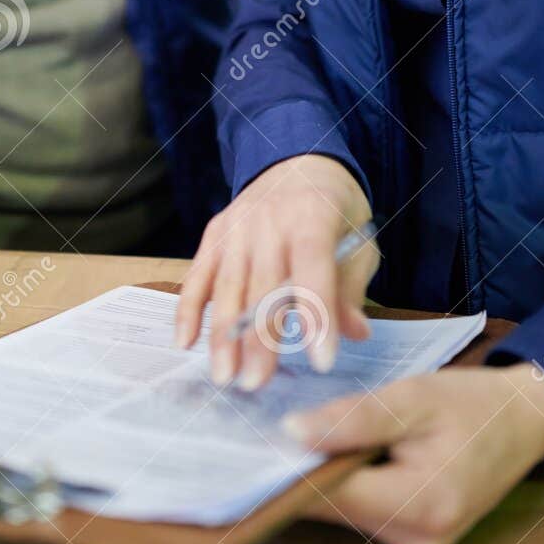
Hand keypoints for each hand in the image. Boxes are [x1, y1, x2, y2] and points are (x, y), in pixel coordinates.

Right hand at [175, 153, 378, 388]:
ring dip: (223, 335)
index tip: (322, 361)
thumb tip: (354, 333)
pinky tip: (185, 342)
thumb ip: (351, 288)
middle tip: (257, 384)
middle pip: (263, 286)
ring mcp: (238, 226)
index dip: (318, 316)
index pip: (315, 270)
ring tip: (225, 377)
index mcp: (313, 217)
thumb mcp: (358, 241)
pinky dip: (188, 309)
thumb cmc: (336, 210)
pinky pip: (198, 275)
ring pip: (227, 287)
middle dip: (260, 339)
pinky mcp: (216, 233)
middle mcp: (270, 220)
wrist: (299, 159)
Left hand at [284, 363, 543, 543]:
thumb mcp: (412, 398)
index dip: (286, 467)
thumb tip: (288, 433)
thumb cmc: (472, 403)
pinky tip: (328, 452)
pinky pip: (365, 512)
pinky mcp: (417, 541)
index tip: (246, 439)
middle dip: (300, 469)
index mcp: (423, 505)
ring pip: (346, 511)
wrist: (526, 421)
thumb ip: (352, 419)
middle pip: (334, 506)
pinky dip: (345, 484)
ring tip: (292, 433)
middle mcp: (420, 542)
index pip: (330, 494)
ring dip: (321, 476)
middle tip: (258, 428)